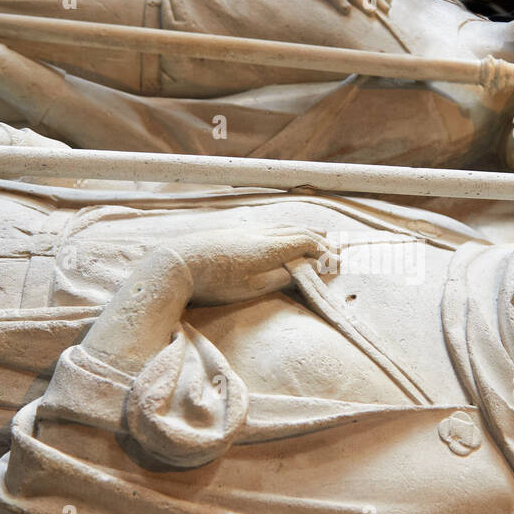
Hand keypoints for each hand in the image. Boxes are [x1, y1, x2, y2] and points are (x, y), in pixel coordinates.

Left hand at [168, 225, 337, 304]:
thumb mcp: (251, 287)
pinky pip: (269, 226)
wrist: (178, 263)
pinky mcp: (234, 232)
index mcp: (269, 247)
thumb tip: (301, 272)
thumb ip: (279, 278)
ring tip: (315, 235)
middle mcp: (261, 233)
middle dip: (319, 238)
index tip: (336, 261)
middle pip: (297, 230)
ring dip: (302, 230)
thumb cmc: (213, 281)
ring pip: (282, 225)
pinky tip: (282, 234)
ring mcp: (246, 230)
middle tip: (333, 247)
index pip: (306, 243)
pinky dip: (285, 229)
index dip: (324, 251)